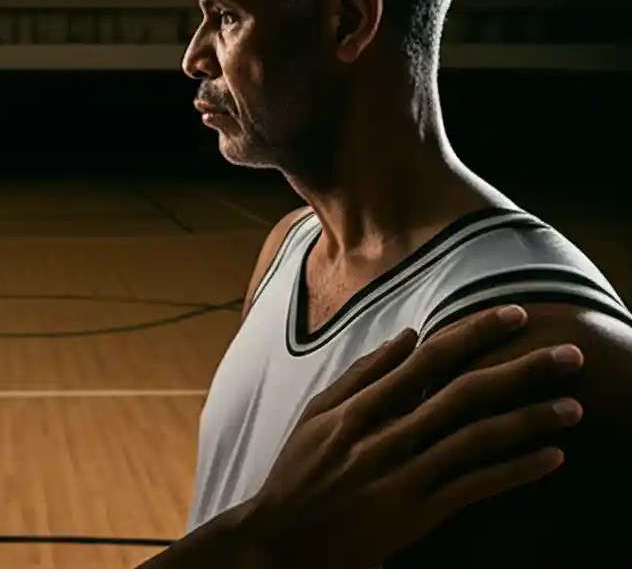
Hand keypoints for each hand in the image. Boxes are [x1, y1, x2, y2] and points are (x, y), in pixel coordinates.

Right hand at [243, 305, 583, 568]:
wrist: (282, 540)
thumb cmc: (298, 474)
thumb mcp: (316, 416)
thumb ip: (361, 376)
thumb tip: (407, 337)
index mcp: (355, 409)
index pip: (425, 361)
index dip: (472, 335)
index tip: (512, 315)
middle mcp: (381, 439)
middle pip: (460, 394)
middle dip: (519, 370)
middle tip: (568, 354)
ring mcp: (400, 478)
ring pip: (474, 440)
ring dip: (528, 422)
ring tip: (573, 407)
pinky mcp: (414, 515)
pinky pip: (473, 488)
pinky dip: (513, 472)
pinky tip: (549, 458)